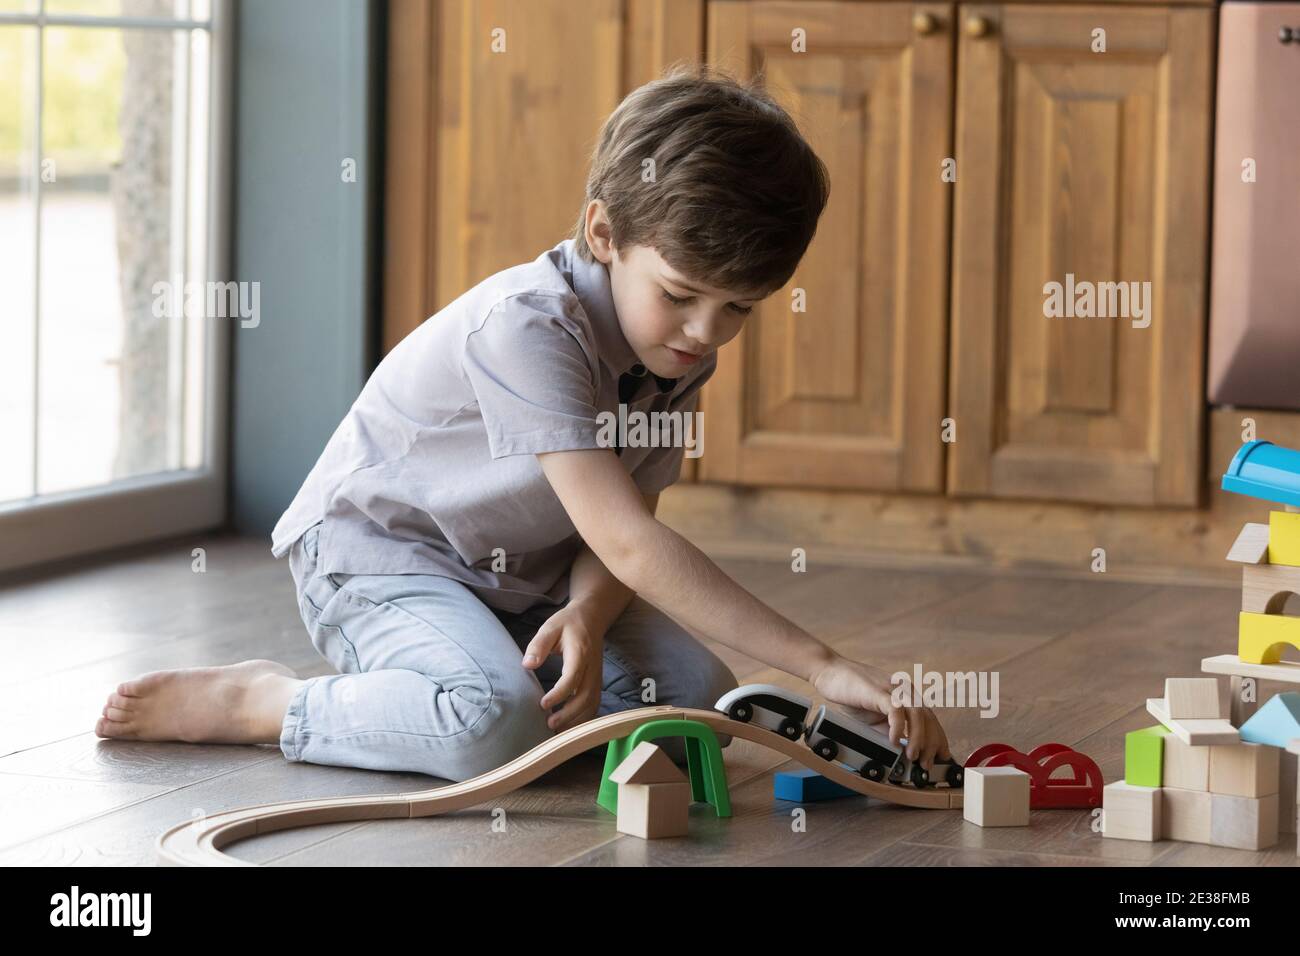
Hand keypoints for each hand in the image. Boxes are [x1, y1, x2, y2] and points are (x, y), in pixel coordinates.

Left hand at [521, 602, 604, 732]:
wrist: (592, 618)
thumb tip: (527, 665)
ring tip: (557, 731)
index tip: (542, 704)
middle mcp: (592, 667)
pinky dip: (584, 718)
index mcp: (580, 653)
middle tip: (549, 724)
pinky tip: (569, 726)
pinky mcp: (597, 682)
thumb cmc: (568, 623)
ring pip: (592, 704)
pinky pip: (594, 704)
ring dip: (576, 720)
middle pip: (585, 696)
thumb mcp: (550, 627)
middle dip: (568, 714)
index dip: (559, 694)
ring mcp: (597, 676)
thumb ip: (538, 646)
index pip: (572, 678)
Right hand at [810, 655, 952, 771]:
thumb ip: (888, 731)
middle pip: (929, 719)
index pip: (930, 720)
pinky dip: (898, 728)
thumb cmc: (850, 693)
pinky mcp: (879, 691)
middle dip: (931, 744)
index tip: (940, 757)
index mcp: (906, 696)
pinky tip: (894, 740)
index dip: (938, 740)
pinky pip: (896, 710)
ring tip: (913, 757)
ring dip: (918, 739)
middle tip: (926, 764)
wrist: (829, 672)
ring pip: (917, 715)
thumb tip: (900, 751)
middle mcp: (904, 691)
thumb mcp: (874, 718)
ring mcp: (893, 689)